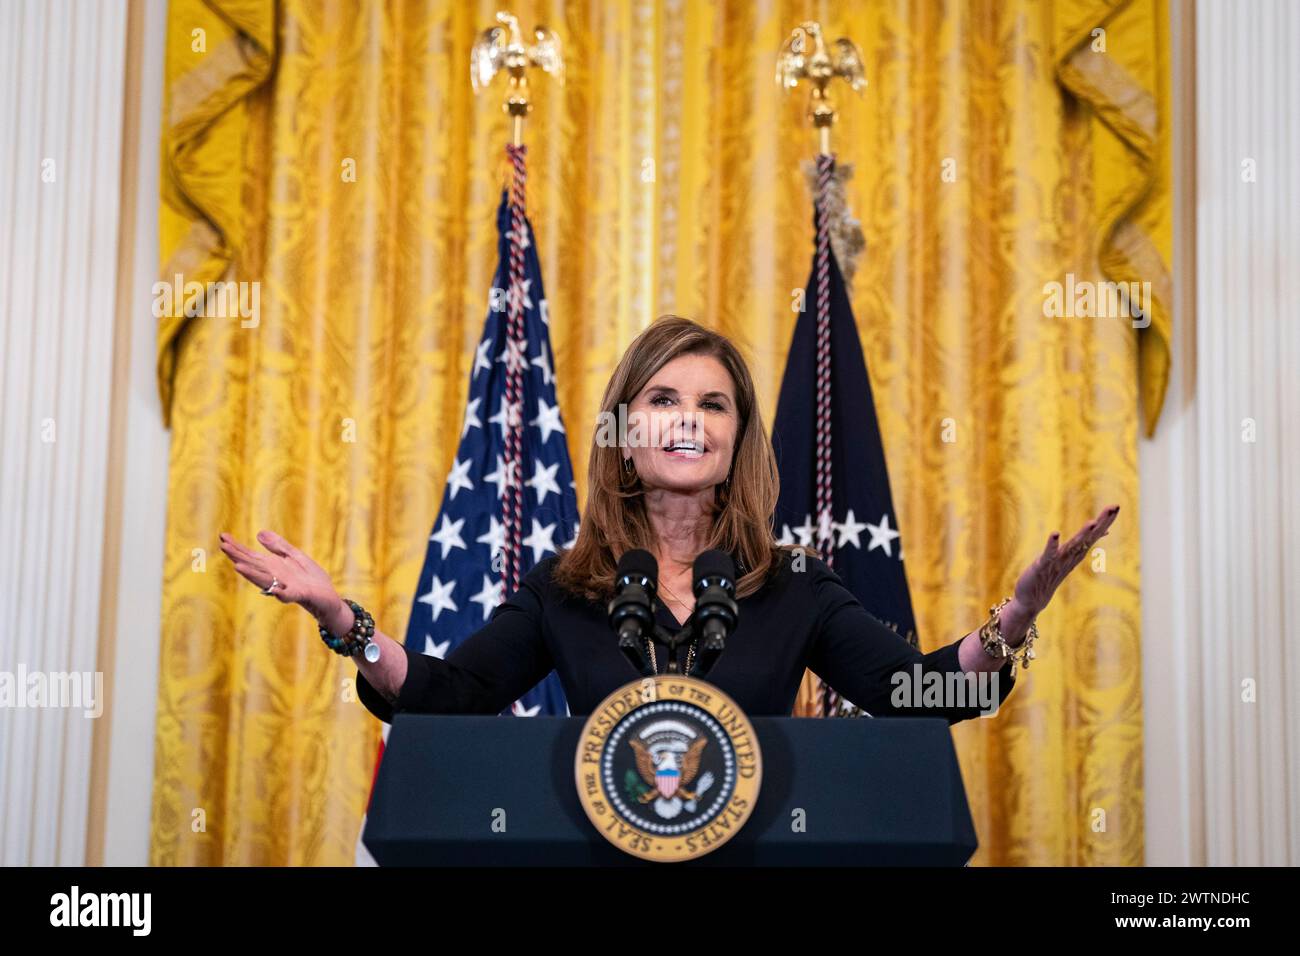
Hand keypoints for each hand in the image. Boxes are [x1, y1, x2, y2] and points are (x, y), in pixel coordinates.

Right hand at [218, 529, 343, 626]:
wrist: (329, 597)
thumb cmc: (311, 579)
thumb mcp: (295, 557)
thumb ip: (279, 547)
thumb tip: (259, 533)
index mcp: (274, 567)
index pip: (251, 556)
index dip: (237, 547)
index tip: (223, 536)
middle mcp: (275, 577)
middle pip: (254, 566)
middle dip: (239, 557)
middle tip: (223, 546)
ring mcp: (286, 587)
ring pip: (266, 580)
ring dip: (252, 574)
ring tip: (237, 566)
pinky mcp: (300, 595)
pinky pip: (289, 595)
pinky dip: (282, 593)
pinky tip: (276, 591)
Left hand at [1011, 505, 1119, 619]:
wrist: (1032, 600)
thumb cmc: (1050, 575)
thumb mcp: (1068, 557)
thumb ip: (1083, 544)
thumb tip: (1102, 532)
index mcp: (1076, 553)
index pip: (1094, 535)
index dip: (1105, 521)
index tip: (1116, 506)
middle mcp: (1070, 557)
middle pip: (1088, 537)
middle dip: (1101, 522)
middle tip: (1114, 507)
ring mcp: (1057, 562)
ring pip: (1073, 546)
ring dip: (1083, 534)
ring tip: (1093, 522)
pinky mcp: (1042, 566)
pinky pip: (1048, 555)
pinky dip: (1052, 545)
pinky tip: (1055, 534)